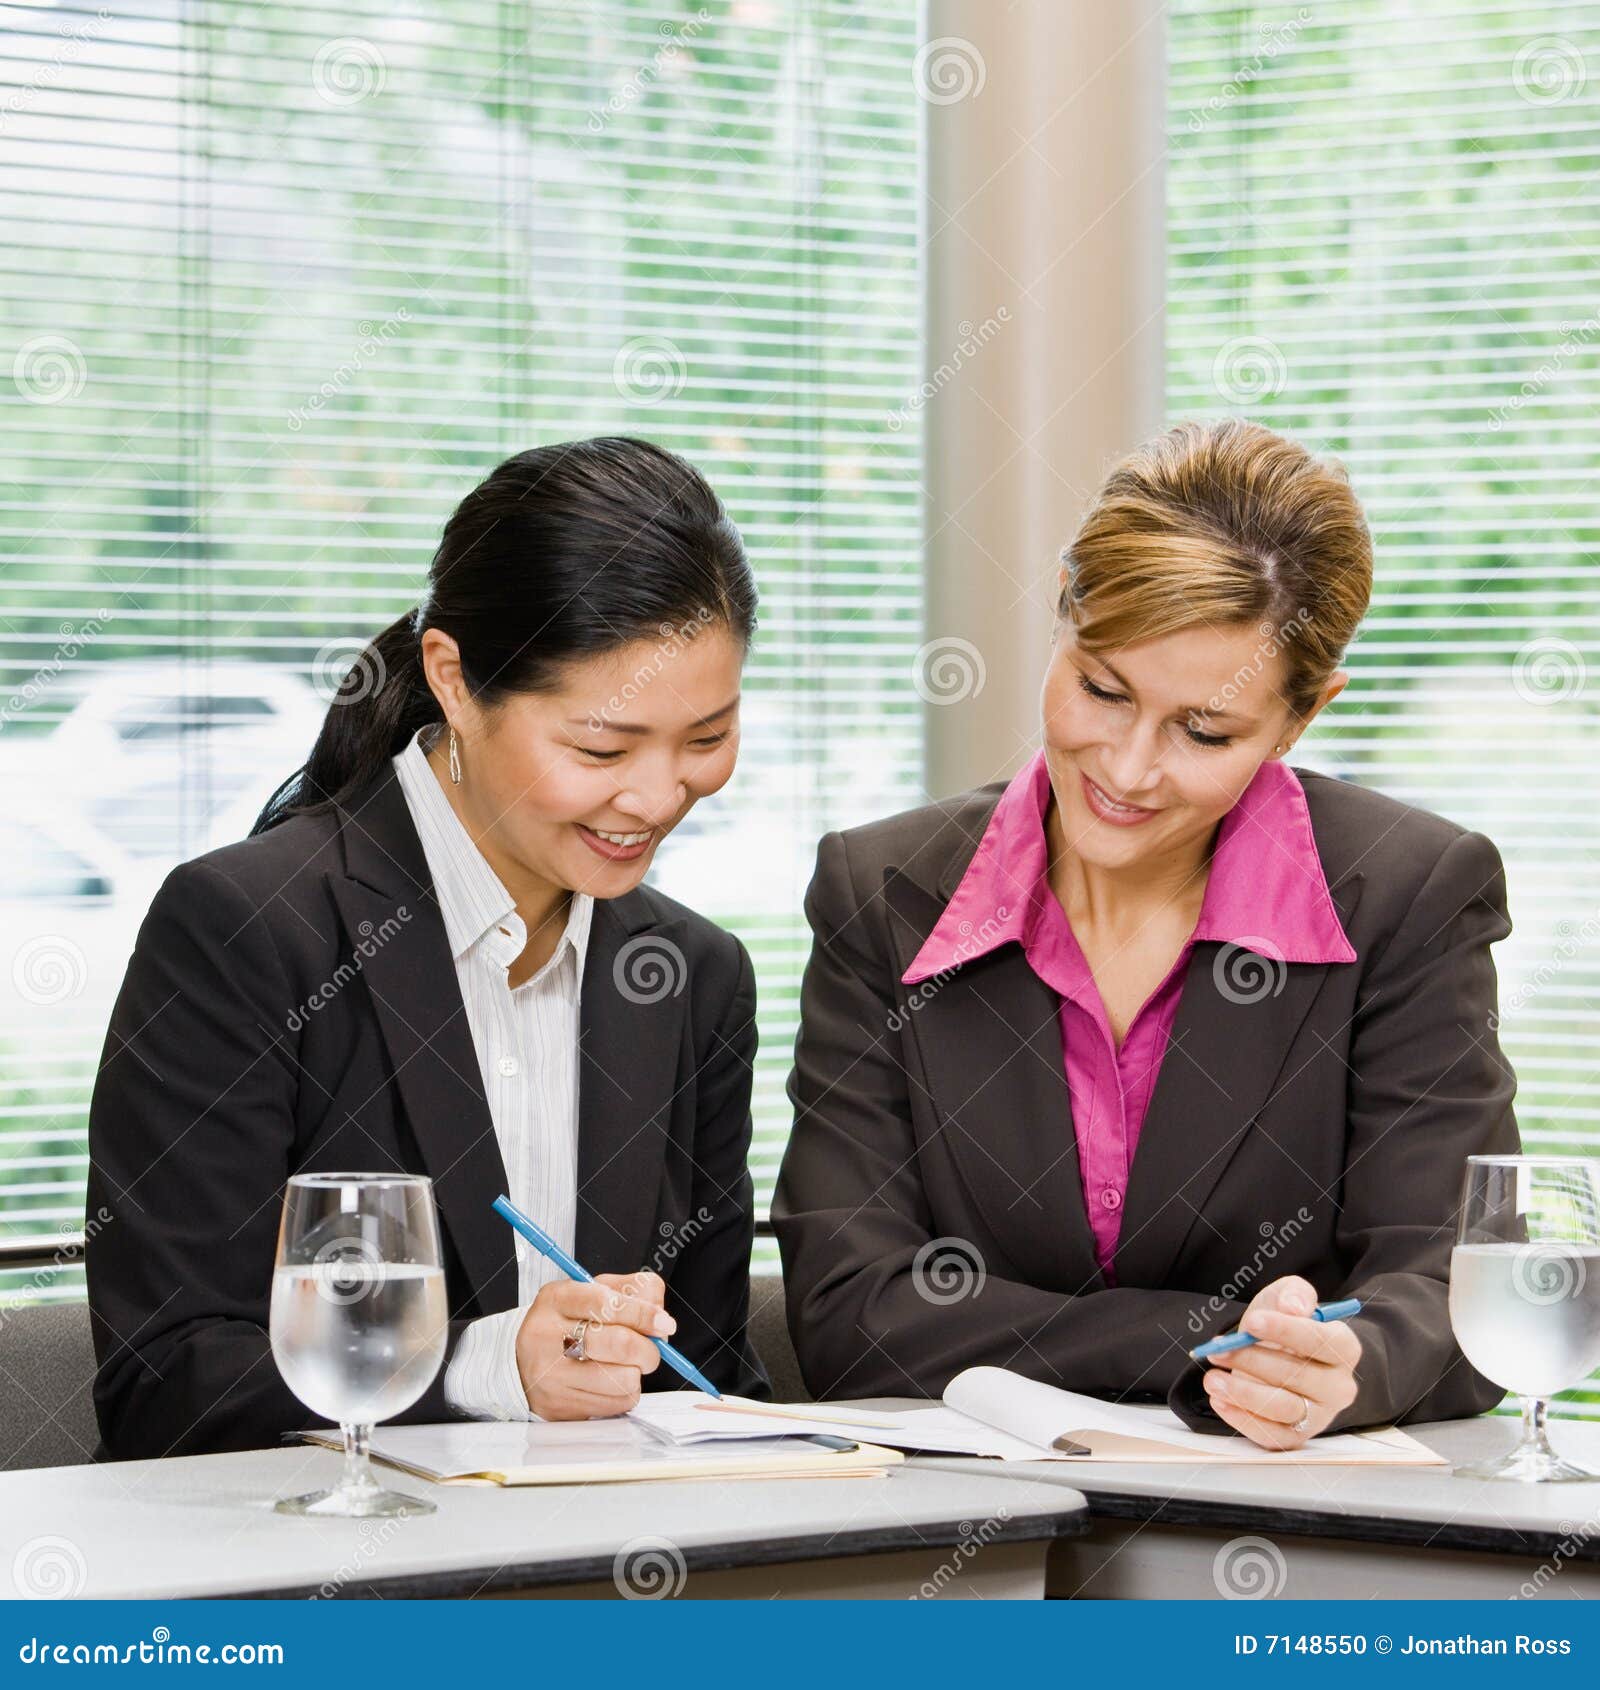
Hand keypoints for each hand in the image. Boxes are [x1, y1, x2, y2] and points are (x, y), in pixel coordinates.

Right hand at [513, 1270, 673, 1419]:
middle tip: (652, 1350)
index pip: (605, 1304)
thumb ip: (631, 1292)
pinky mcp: (559, 1406)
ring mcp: (550, 1375)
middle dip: (648, 1349)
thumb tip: (660, 1318)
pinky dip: (625, 1393)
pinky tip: (612, 1382)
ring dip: (636, 1373)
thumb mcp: (591, 1292)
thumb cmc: (568, 1323)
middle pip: (618, 1344)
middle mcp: (546, 1335)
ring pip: (621, 1379)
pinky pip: (615, 1404)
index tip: (664, 1323)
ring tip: (627, 1365)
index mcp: (556, 1299)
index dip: (642, 1314)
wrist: (523, 1360)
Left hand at [1200, 1275, 1360, 1449]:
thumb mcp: (1288, 1297)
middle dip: (1253, 1361)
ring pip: (1285, 1408)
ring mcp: (1320, 1415)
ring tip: (1212, 1380)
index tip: (1251, 1323)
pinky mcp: (1298, 1435)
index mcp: (1344, 1348)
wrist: (1277, 1355)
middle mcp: (1339, 1386)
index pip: (1320, 1341)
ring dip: (1244, 1394)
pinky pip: (1274, 1436)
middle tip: (1217, 1351)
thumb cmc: (1284, 1325)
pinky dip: (1244, 1420)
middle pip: (1298, 1376)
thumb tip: (1294, 1307)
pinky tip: (1220, 1401)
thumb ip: (1294, 1294)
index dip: (1285, 1331)